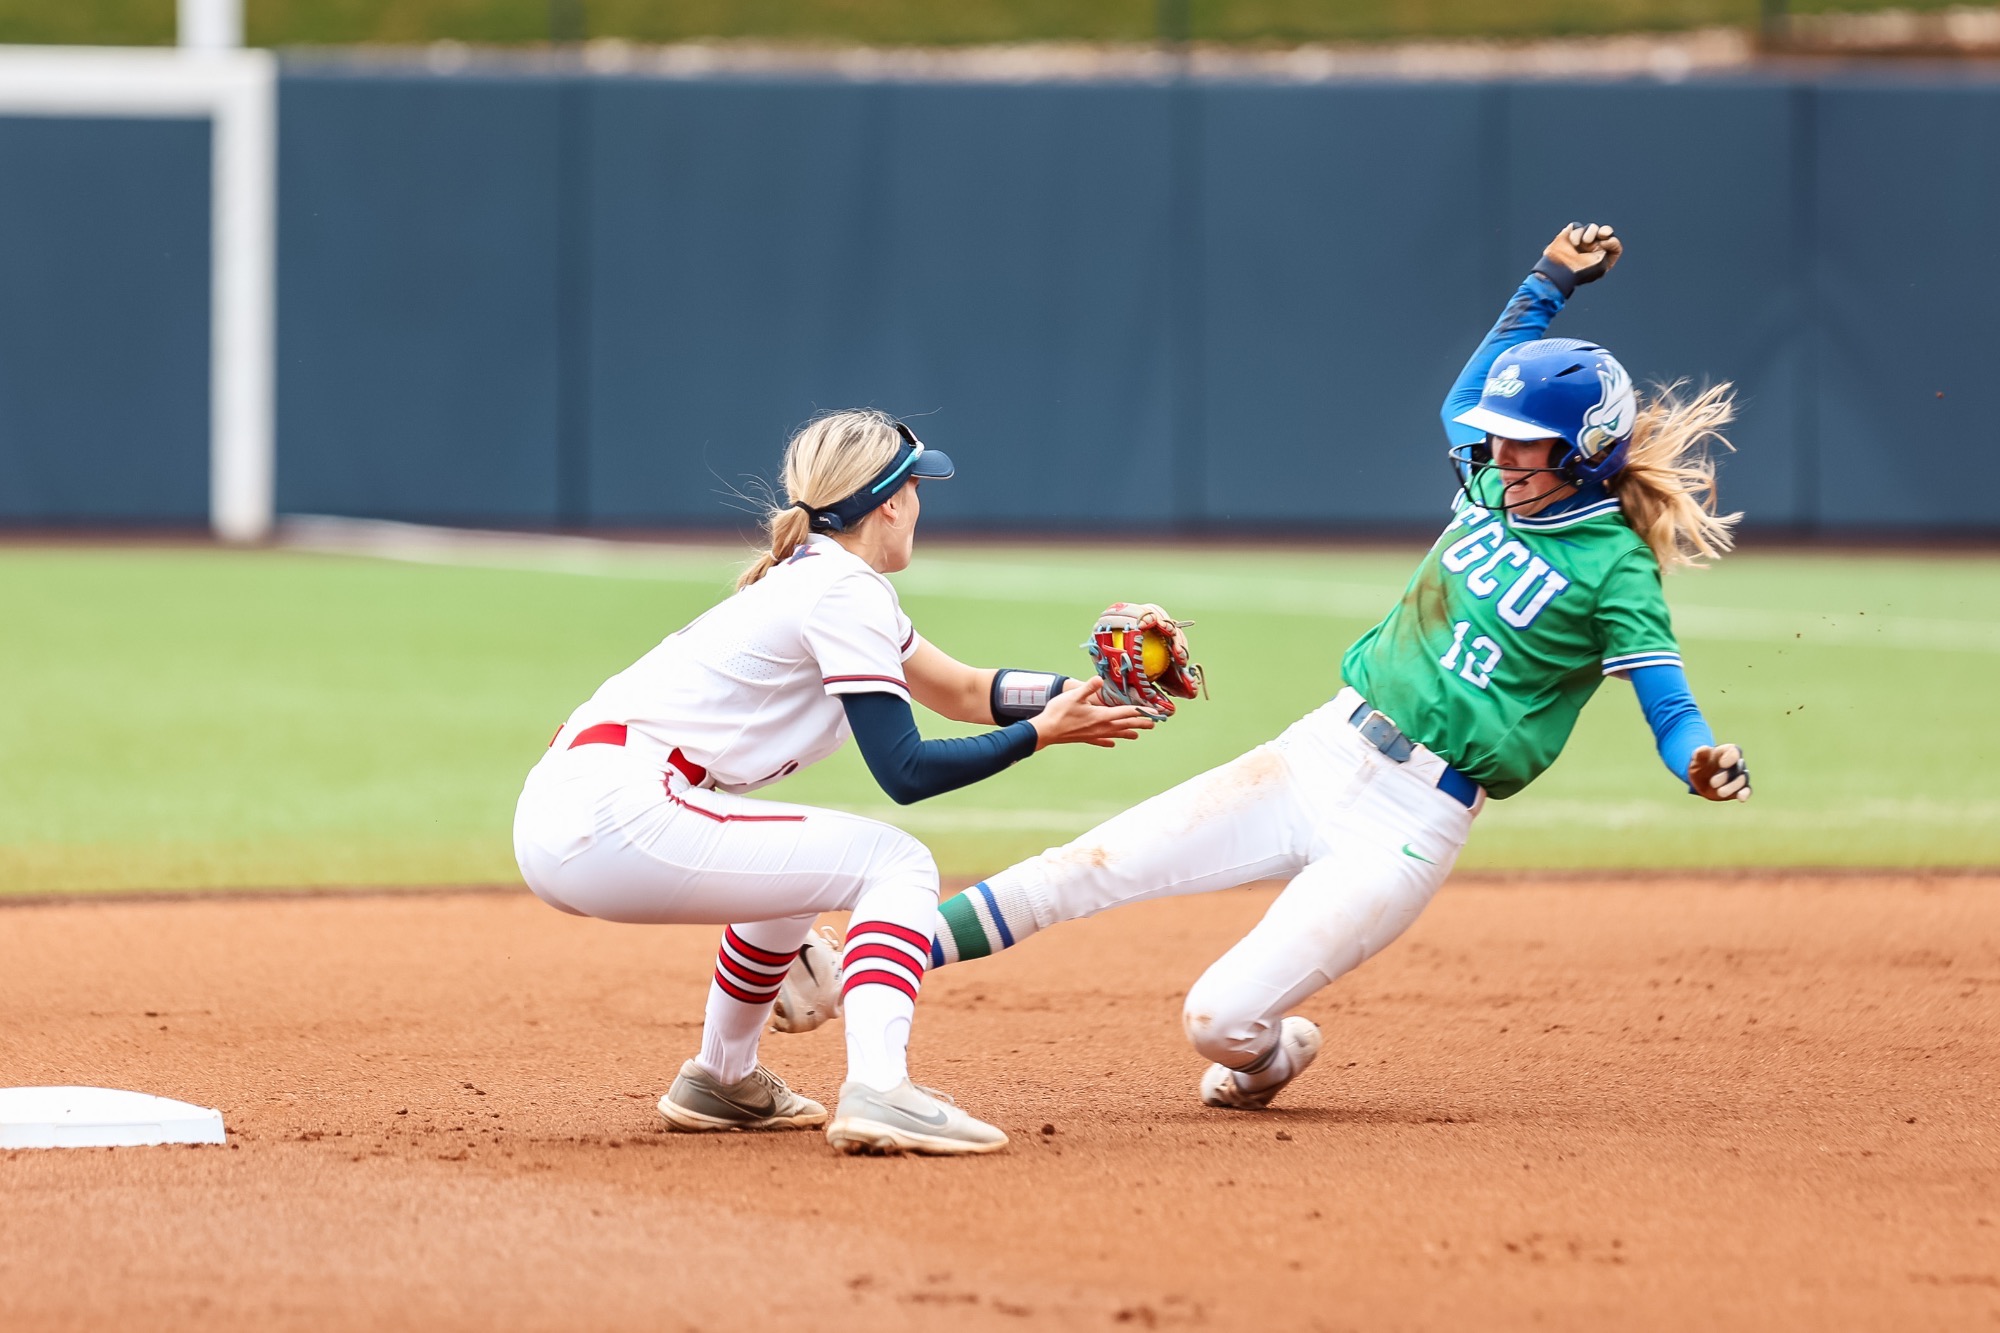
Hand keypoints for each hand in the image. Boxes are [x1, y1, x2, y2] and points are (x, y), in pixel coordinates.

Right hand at [1029, 678, 1154, 750]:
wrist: (1046, 731)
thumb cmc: (1059, 712)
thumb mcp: (1074, 696)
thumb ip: (1088, 687)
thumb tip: (1099, 679)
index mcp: (1101, 715)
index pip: (1126, 712)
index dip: (1141, 711)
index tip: (1154, 712)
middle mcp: (1101, 727)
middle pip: (1125, 725)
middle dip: (1140, 723)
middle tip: (1154, 724)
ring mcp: (1094, 734)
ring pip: (1116, 733)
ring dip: (1128, 732)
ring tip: (1138, 734)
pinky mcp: (1086, 738)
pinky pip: (1101, 740)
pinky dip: (1109, 741)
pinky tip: (1112, 743)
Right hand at [1543, 221, 1621, 284]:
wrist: (1560, 270)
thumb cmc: (1580, 271)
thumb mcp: (1602, 264)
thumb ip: (1610, 250)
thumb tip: (1604, 237)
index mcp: (1602, 260)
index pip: (1614, 246)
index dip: (1612, 242)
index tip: (1605, 243)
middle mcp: (1592, 250)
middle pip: (1605, 233)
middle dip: (1605, 231)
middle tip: (1602, 234)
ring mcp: (1581, 243)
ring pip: (1592, 228)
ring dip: (1589, 233)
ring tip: (1583, 242)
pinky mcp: (1569, 236)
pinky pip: (1577, 226)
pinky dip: (1577, 232)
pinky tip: (1573, 242)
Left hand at [1688, 743, 1750, 801]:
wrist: (1700, 778)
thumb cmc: (1701, 764)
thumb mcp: (1697, 759)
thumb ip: (1700, 754)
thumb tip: (1704, 748)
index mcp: (1727, 752)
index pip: (1734, 752)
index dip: (1730, 757)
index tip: (1722, 764)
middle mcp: (1737, 763)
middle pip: (1738, 768)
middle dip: (1726, 776)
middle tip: (1712, 783)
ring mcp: (1739, 776)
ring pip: (1742, 779)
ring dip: (1732, 786)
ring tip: (1720, 792)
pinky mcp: (1740, 788)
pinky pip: (1747, 790)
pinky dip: (1745, 793)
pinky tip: (1741, 798)